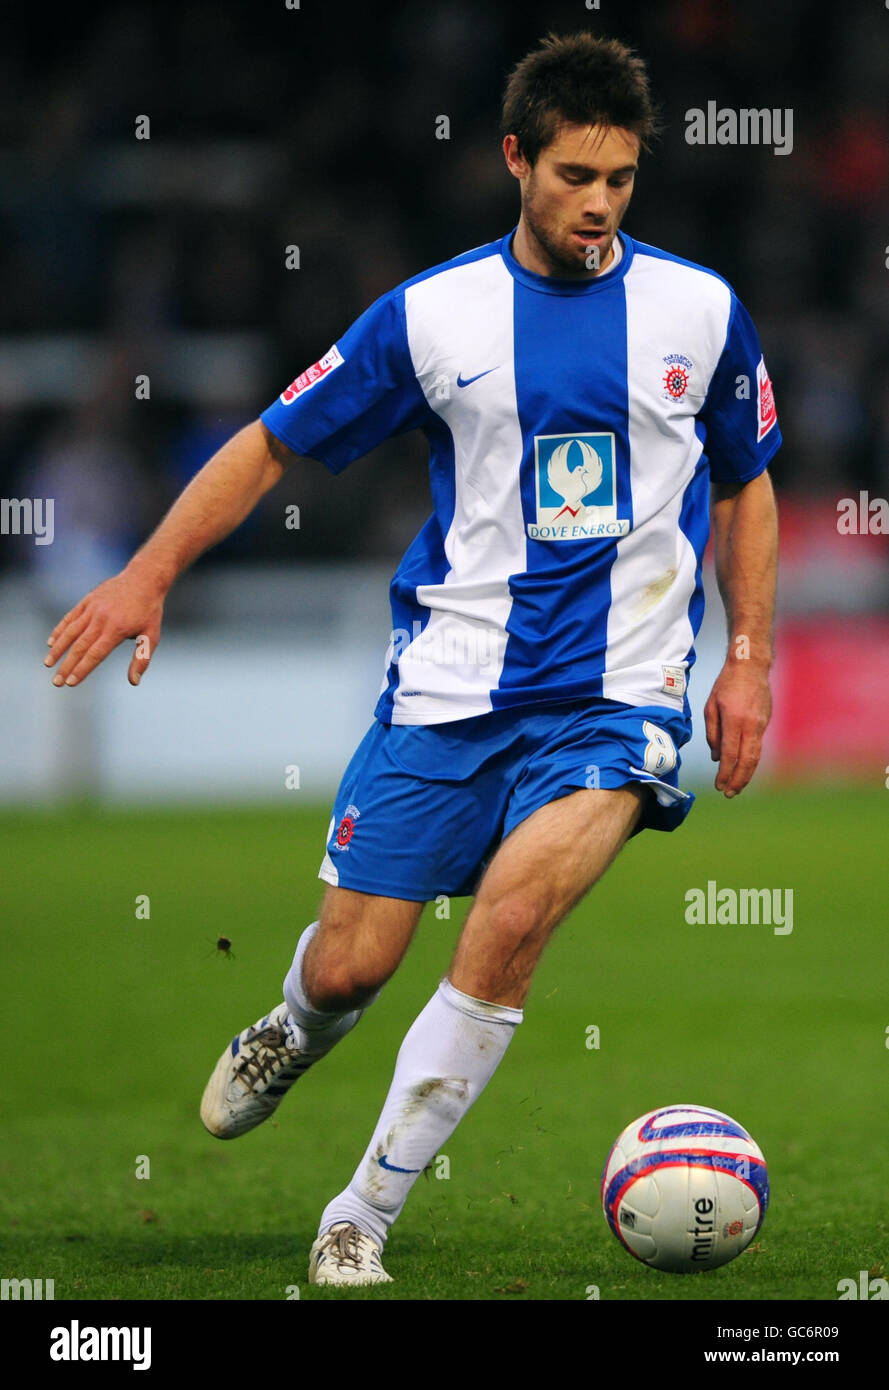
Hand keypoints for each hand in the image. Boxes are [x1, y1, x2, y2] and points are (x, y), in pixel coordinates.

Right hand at [44, 566, 165, 687]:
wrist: (144, 578)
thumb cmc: (149, 610)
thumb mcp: (152, 635)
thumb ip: (141, 659)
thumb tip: (134, 682)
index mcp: (116, 630)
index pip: (95, 654)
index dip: (82, 669)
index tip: (70, 683)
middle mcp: (101, 619)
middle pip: (79, 647)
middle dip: (66, 666)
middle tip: (56, 682)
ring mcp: (92, 608)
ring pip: (70, 632)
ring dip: (58, 649)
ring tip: (48, 664)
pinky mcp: (88, 600)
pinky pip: (70, 617)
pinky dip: (60, 630)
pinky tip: (51, 643)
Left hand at [704, 661, 771, 797]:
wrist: (750, 667)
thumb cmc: (726, 685)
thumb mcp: (710, 706)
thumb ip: (713, 733)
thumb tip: (717, 757)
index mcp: (734, 720)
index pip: (730, 754)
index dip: (725, 773)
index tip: (719, 785)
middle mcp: (751, 725)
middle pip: (747, 761)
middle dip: (738, 780)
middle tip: (729, 793)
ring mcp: (761, 724)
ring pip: (756, 756)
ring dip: (747, 774)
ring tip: (737, 787)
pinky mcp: (765, 723)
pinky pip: (758, 746)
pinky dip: (751, 761)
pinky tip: (743, 769)